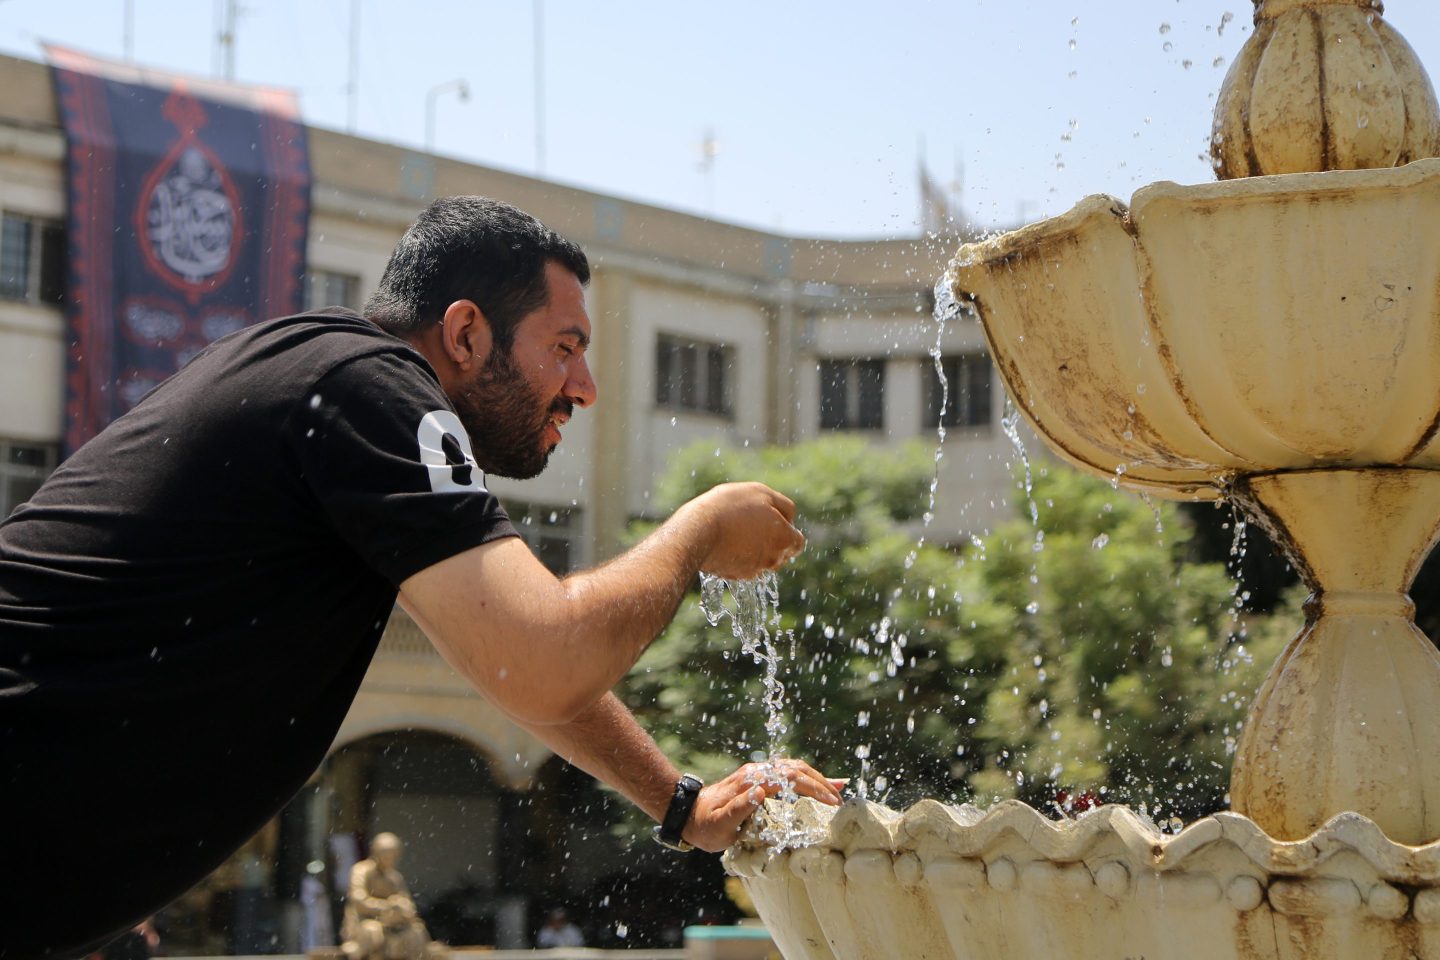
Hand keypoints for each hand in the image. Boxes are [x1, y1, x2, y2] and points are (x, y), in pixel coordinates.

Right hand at [679, 482, 805, 579]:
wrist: (697, 531)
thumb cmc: (730, 507)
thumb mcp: (761, 493)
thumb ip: (783, 506)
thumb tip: (790, 519)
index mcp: (784, 539)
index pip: (797, 543)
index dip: (787, 530)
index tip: (772, 521)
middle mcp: (773, 559)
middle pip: (781, 553)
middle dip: (772, 540)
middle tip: (751, 523)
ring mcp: (753, 570)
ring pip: (762, 560)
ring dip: (755, 549)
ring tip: (736, 531)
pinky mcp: (735, 576)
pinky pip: (742, 566)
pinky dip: (738, 557)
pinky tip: (725, 542)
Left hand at [683, 759, 844, 852]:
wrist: (688, 814)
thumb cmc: (705, 825)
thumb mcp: (719, 824)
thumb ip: (739, 808)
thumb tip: (760, 792)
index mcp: (751, 781)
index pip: (789, 778)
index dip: (812, 788)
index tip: (830, 803)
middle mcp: (757, 772)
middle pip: (796, 769)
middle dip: (821, 783)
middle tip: (839, 803)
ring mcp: (759, 773)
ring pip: (794, 767)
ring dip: (817, 779)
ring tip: (838, 794)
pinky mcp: (761, 778)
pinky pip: (789, 773)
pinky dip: (809, 778)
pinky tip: (825, 784)